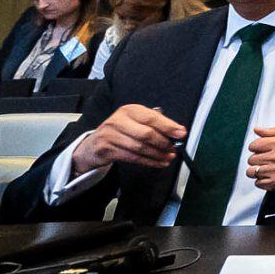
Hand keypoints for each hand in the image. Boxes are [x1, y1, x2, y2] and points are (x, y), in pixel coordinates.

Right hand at [73, 103, 188, 172]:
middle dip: (163, 143)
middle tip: (174, 149)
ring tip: (169, 157)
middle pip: (146, 133)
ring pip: (139, 147)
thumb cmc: (120, 132)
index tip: (181, 134)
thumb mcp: (134, 122)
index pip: (151, 118)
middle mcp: (118, 120)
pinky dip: (148, 162)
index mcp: (129, 110)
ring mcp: (110, 135)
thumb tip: (176, 132)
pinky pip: (132, 157)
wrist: (92, 145)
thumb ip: (153, 124)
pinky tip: (158, 163)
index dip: (168, 126)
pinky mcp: (106, 150)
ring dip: (158, 155)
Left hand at [244, 126, 274, 186]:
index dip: (256, 146)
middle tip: (265, 158)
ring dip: (256, 170)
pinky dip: (261, 181)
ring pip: (253, 171)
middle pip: (252, 158)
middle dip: (256, 157)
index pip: (254, 145)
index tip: (261, 148)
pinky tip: (269, 176)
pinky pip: (259, 183)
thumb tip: (258, 130)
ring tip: (265, 168)